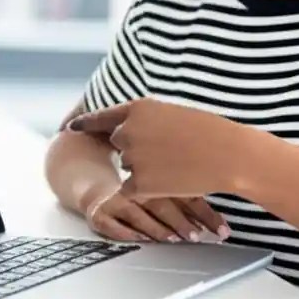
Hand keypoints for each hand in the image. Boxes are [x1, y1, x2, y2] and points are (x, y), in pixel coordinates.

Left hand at [68, 98, 259, 198]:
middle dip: (136, 149)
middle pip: (119, 144)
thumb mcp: (173, 114)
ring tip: (178, 163)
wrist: (228, 154)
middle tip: (169, 151)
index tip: (70, 127)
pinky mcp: (138, 184)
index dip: (87, 122)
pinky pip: (132, 189)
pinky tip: (170, 181)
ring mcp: (132, 158)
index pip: (103, 116)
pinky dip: (146, 190)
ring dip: (147, 169)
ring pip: (130, 166)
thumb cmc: (208, 133)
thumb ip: (146, 121)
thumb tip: (125, 133)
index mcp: (138, 108)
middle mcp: (128, 131)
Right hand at [81, 183, 229, 242]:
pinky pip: (114, 224)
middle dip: (183, 222)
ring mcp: (118, 198)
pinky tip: (143, 239)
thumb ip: (195, 182)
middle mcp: (138, 184)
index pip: (187, 193)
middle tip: (199, 237)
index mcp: (159, 173)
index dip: (206, 214)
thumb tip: (236, 189)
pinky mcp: (100, 212)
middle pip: (163, 202)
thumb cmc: (142, 182)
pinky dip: (130, 232)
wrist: (97, 177)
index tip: (222, 231)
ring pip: (140, 212)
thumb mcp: (169, 176)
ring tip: (176, 239)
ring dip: (160, 228)